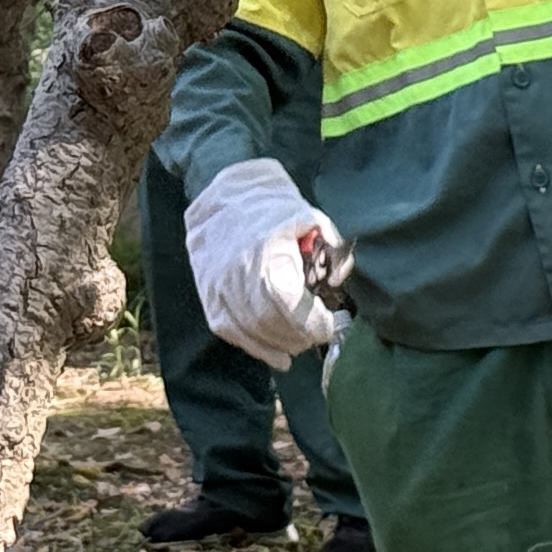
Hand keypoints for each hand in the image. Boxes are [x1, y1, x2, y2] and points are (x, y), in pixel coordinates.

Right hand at [184, 157, 347, 370]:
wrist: (223, 194)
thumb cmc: (273, 206)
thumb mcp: (310, 217)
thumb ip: (331, 251)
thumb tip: (342, 282)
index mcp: (265, 249)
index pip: (287, 302)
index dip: (312, 323)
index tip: (333, 326)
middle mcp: (236, 272)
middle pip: (270, 322)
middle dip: (301, 336)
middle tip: (321, 334)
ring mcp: (218, 287)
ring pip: (251, 331)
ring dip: (283, 344)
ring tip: (304, 341)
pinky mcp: (209, 297)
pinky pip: (232, 333)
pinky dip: (258, 349)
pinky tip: (281, 356)